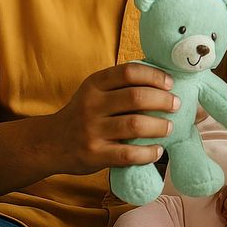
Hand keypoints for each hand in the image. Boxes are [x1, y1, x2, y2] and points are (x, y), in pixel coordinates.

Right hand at [47, 63, 176, 174]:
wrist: (50, 143)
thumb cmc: (84, 114)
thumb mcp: (95, 93)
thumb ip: (123, 87)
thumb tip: (168, 85)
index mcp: (94, 84)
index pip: (129, 72)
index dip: (154, 76)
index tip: (170, 83)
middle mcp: (91, 104)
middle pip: (136, 97)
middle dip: (163, 100)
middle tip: (176, 105)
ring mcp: (92, 130)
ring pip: (135, 125)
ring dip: (159, 126)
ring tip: (169, 128)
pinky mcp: (94, 154)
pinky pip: (128, 154)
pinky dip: (148, 153)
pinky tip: (157, 150)